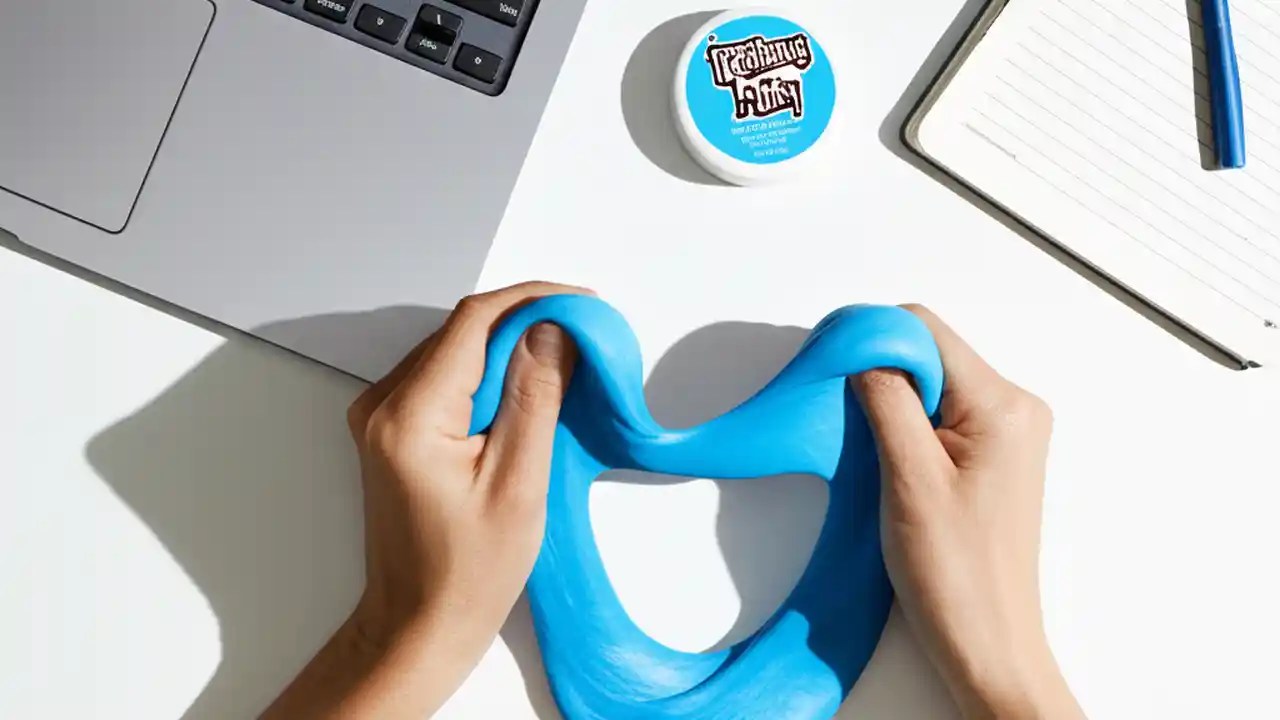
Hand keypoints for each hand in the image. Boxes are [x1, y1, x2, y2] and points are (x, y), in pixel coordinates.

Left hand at [264, 281, 589, 719]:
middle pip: (462, 330)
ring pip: (455, 348)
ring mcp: (381, 414)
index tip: (585, 303)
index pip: (473, 322)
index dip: (533, 300)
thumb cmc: (470, 571)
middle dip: (527, 319)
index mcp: (410, 415)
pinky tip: (529, 383)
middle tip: (588, 329)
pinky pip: (445, 376)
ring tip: (570, 353)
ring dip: (510, 343)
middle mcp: (382, 403)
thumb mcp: (518, 483)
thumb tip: (553, 329)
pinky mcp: (391, 428)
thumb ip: (534, 397)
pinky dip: (489, 370)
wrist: (418, 623)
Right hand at [854, 306, 1082, 719]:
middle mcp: (1015, 407)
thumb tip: (861, 349)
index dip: (870, 340)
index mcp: (1004, 405)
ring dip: (888, 404)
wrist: (986, 643)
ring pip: (929, 384)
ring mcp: (1007, 431)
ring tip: (866, 451)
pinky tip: (887, 461)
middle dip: (877, 374)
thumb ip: (886, 401)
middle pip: (927, 354)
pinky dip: (903, 425)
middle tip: (839, 417)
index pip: (924, 331)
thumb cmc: (955, 574)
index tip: (827, 370)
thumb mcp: (908, 477)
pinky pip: (938, 414)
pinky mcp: (992, 454)